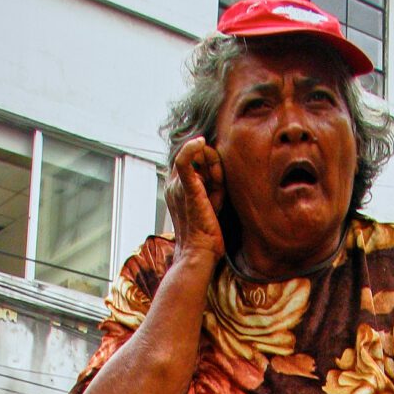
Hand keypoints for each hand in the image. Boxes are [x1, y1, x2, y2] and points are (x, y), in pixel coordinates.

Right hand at [166, 135, 225, 266]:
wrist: (200, 252)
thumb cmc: (207, 231)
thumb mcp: (211, 202)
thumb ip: (212, 183)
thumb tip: (218, 168)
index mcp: (177, 188)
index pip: (193, 162)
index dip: (210, 163)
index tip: (220, 181)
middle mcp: (173, 185)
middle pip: (195, 158)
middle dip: (212, 163)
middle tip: (220, 186)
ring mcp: (177, 187)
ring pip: (197, 159)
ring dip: (213, 167)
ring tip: (218, 190)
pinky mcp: (186, 189)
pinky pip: (184, 161)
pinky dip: (190, 148)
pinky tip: (200, 141)